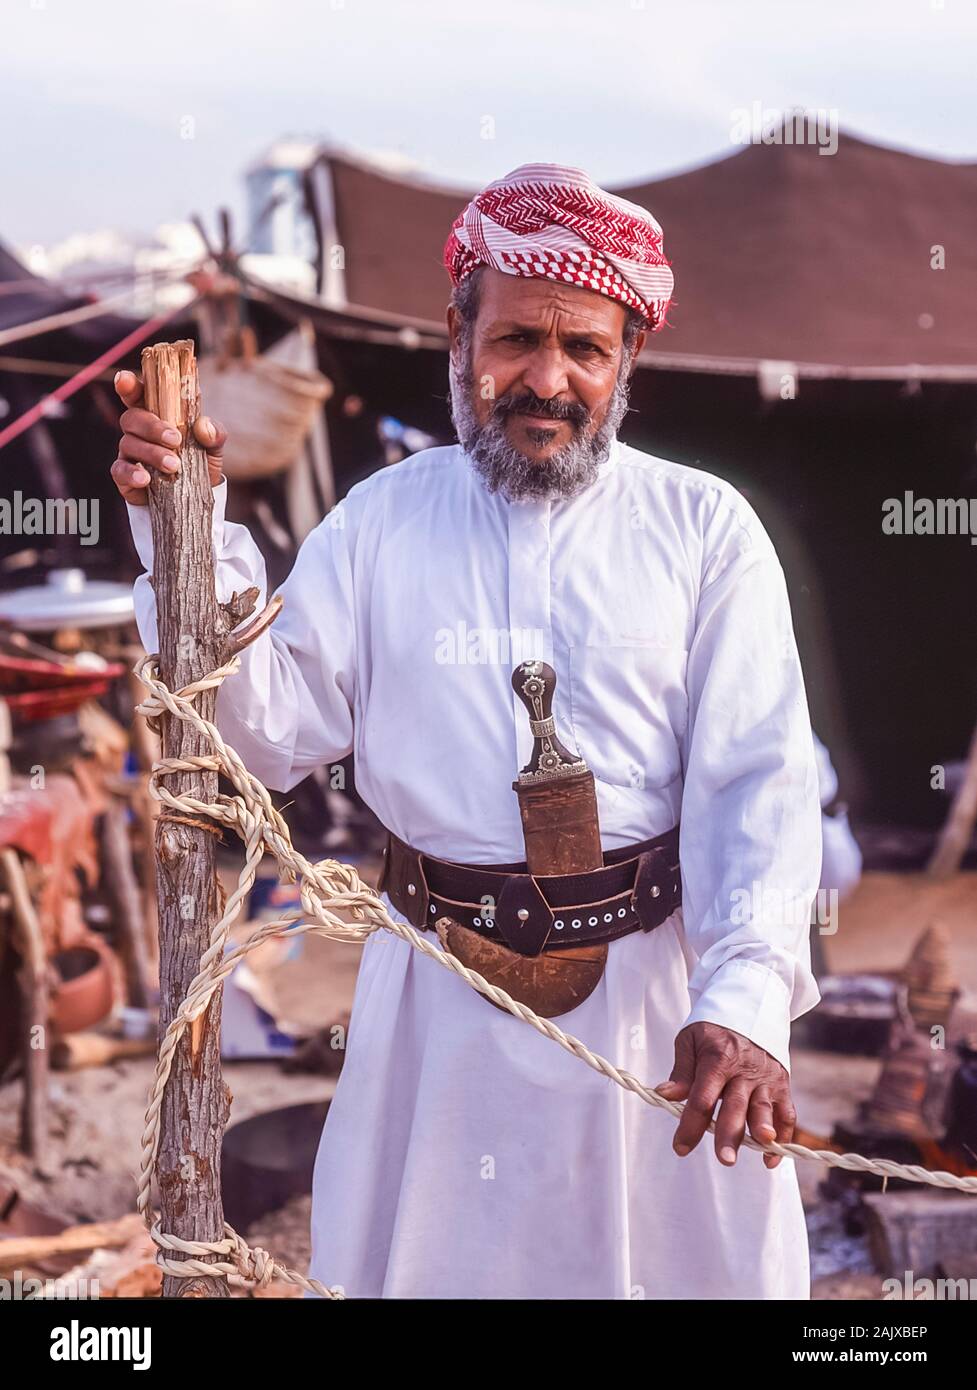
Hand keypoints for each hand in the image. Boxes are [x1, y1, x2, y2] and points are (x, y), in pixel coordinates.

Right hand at [111, 369, 226, 505]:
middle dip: (152, 427)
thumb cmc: (200, 463)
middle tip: (175, 441)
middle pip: (132, 418)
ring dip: (151, 453)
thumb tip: (204, 426)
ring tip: (174, 466)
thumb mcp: (213, 447)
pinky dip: (132, 473)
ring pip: (129, 444)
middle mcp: (138, 430)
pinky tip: (146, 480)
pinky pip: (120, 470)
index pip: (139, 394)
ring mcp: (129, 452)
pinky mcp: (125, 476)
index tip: (126, 381)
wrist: (197, 498)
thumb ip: (214, 433)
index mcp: (156, 414)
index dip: (129, 385)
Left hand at [655, 1022, 794, 1168]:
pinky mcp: (781, 1084)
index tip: (680, 1147)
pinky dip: (784, 1135)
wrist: (749, 1006)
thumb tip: (665, 1095)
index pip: (702, 1098)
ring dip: (762, 1132)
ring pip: (764, 1109)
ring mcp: (765, 1078)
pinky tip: (771, 1157)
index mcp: (718, 1059)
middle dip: (730, 1135)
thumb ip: (682, 1071)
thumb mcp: (690, 1040)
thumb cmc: (713, 1027)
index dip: (690, 1125)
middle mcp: (744, 1070)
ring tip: (761, 1150)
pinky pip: (786, 1113)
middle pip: (735, 1107)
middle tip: (724, 1159)